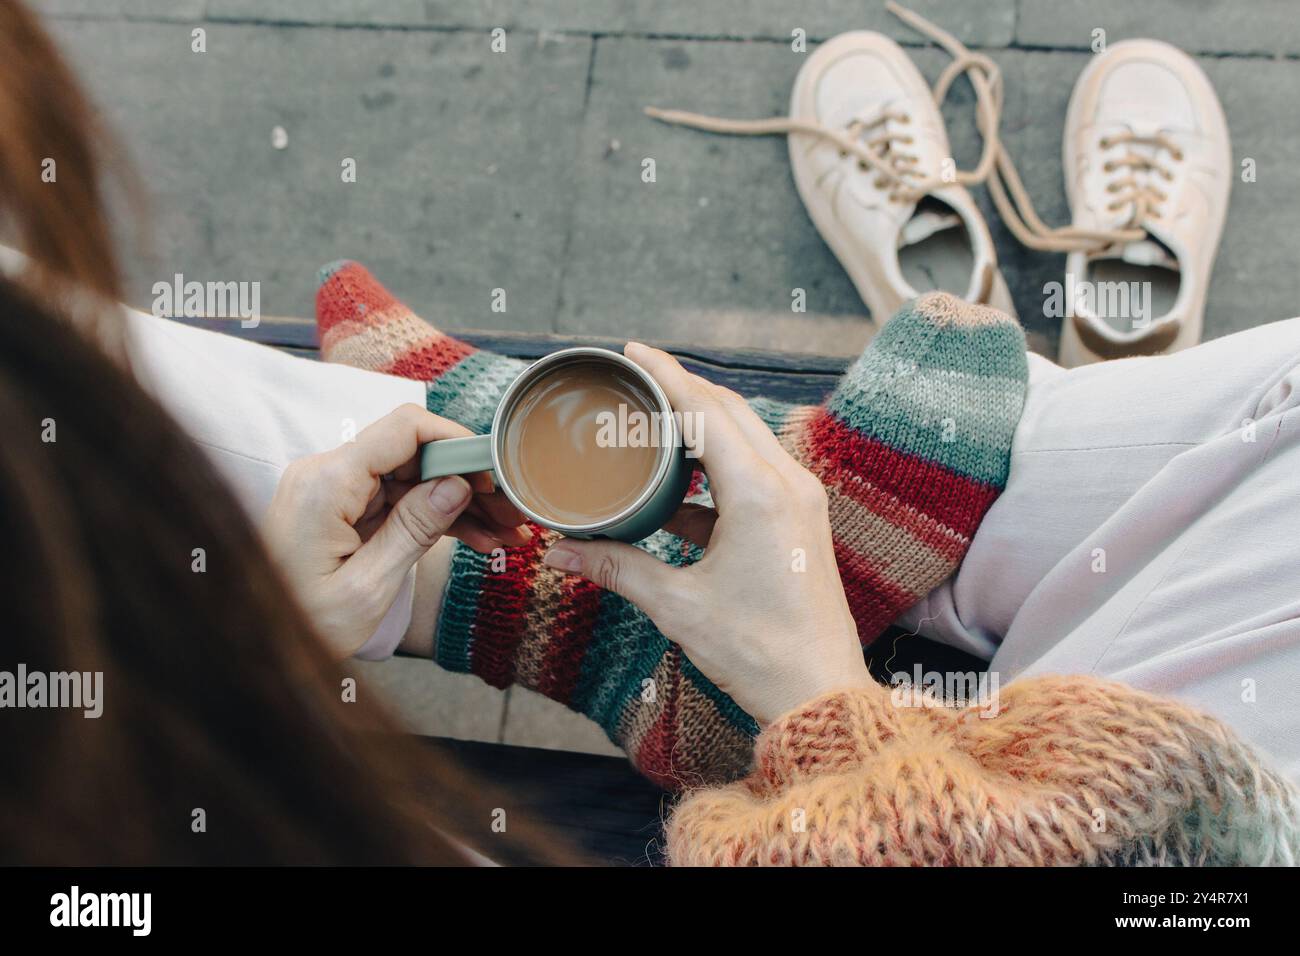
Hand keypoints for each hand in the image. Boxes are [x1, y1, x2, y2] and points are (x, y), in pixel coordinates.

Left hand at [265, 404, 529, 656]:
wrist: (253, 649)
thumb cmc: (299, 626)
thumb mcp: (366, 587)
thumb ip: (413, 529)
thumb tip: (457, 484)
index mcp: (328, 483)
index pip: (404, 429)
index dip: (458, 440)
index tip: (495, 470)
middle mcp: (326, 474)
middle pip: (413, 452)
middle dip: (467, 478)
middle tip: (512, 511)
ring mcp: (332, 491)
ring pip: (412, 478)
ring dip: (459, 502)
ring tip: (504, 533)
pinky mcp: (338, 509)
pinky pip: (397, 501)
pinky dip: (434, 517)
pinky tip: (474, 537)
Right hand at [541, 344, 871, 724]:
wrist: (818, 691)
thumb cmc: (757, 650)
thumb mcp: (677, 604)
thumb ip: (617, 568)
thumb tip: (559, 553)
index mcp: (760, 492)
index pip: (706, 410)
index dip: (665, 375)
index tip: (632, 351)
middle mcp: (788, 483)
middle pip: (729, 412)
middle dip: (682, 388)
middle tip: (636, 375)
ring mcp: (800, 500)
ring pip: (744, 439)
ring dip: (699, 426)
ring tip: (651, 423)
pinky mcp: (799, 520)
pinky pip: (753, 474)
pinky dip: (713, 470)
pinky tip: (673, 488)